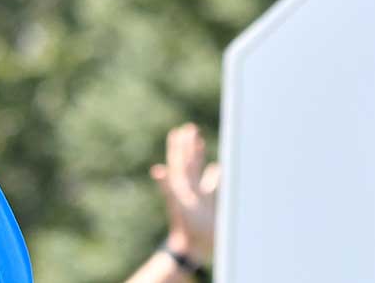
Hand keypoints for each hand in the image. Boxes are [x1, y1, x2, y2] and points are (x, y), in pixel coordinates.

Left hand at [151, 123, 218, 263]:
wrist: (195, 246)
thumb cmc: (186, 226)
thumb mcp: (178, 203)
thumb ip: (167, 186)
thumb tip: (156, 169)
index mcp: (182, 184)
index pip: (180, 160)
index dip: (179, 146)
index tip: (179, 131)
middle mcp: (190, 187)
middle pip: (189, 161)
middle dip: (189, 145)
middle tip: (189, 128)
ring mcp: (201, 195)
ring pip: (200, 170)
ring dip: (199, 156)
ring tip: (199, 141)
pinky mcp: (212, 204)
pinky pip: (214, 185)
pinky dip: (215, 174)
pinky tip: (218, 167)